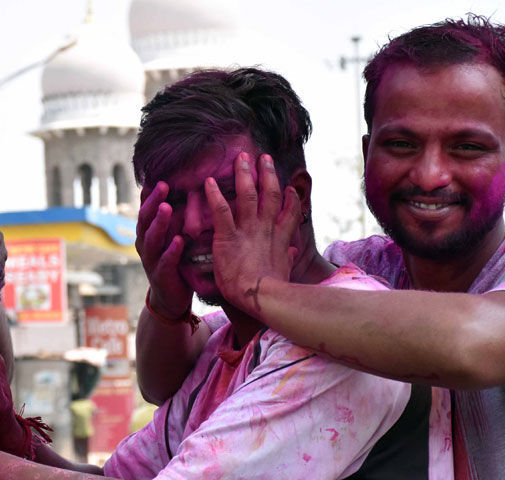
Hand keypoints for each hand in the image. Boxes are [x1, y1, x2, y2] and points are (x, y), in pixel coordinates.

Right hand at [136, 182, 191, 318]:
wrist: (171, 298)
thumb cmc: (174, 261)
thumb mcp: (171, 236)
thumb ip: (173, 218)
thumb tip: (185, 189)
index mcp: (147, 232)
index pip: (146, 208)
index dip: (149, 193)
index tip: (157, 175)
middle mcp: (145, 244)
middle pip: (145, 219)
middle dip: (153, 202)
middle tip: (163, 185)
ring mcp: (151, 260)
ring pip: (151, 239)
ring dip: (159, 223)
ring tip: (166, 208)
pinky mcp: (161, 276)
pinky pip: (165, 261)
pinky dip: (171, 251)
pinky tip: (179, 241)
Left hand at [205, 153, 300, 314]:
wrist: (261, 298)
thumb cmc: (272, 291)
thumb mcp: (284, 272)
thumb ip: (288, 258)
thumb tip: (294, 251)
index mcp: (280, 238)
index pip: (289, 213)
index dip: (291, 198)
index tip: (290, 187)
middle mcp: (265, 229)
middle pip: (270, 194)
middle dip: (267, 174)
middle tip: (263, 157)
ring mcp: (248, 231)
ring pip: (248, 195)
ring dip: (245, 174)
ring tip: (242, 158)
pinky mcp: (228, 237)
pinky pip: (221, 211)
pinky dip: (215, 195)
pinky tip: (209, 181)